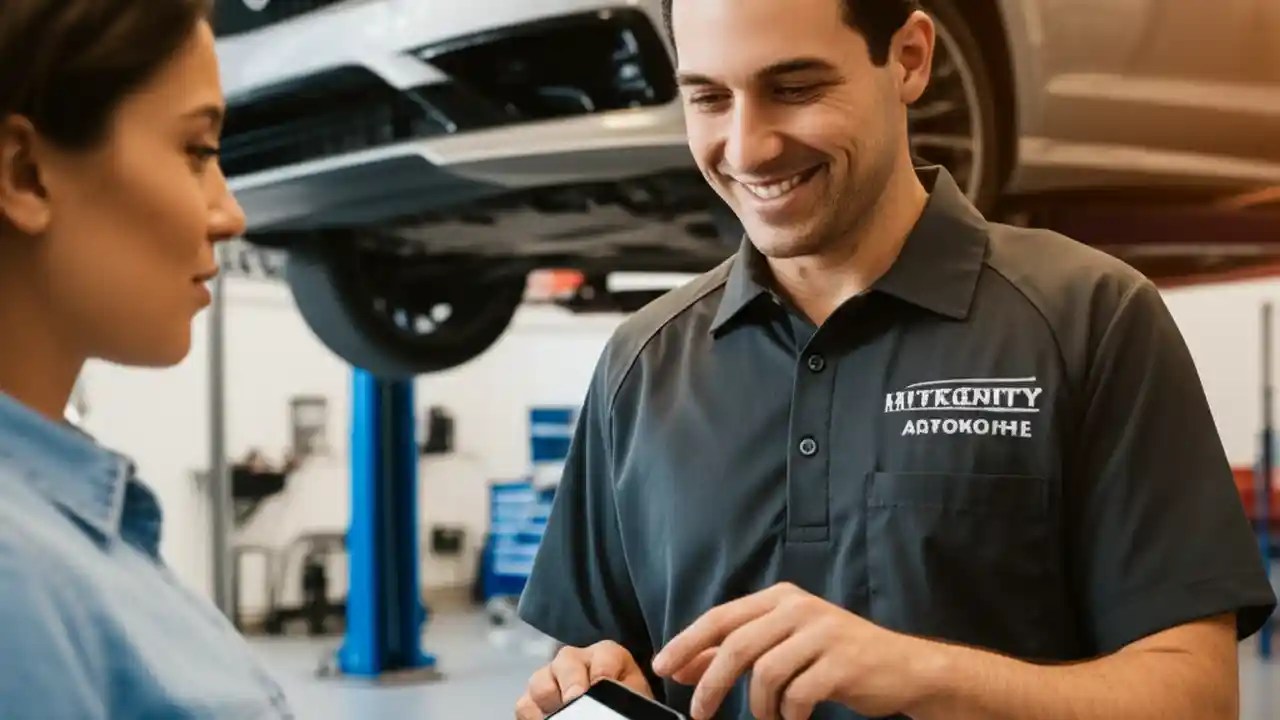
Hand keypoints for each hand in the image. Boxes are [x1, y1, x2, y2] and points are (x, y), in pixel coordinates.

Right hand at [515, 641, 655, 718]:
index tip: (601, 685)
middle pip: (566, 662)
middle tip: (575, 699)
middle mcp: (575, 660)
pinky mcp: (534, 698)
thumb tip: (618, 704)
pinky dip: (533, 716)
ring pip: (540, 681)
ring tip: (562, 715)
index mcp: (606, 655)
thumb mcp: (634, 696)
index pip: (604, 657)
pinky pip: (525, 704)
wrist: (612, 710)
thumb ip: (628, 693)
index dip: (602, 672)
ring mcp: (551, 677)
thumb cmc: (626, 702)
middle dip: (571, 683)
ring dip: (549, 701)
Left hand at [651, 583, 932, 719]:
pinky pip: (796, 695)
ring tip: (770, 718)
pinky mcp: (841, 663)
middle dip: (711, 684)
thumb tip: (686, 665)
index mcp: (781, 598)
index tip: (663, 667)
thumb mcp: (784, 646)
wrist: (903, 668)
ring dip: (759, 707)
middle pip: (737, 645)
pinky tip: (793, 718)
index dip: (688, 643)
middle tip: (699, 712)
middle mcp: (799, 608)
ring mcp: (822, 633)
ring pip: (764, 674)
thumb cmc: (836, 658)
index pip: (721, 617)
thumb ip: (737, 651)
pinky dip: (788, 715)